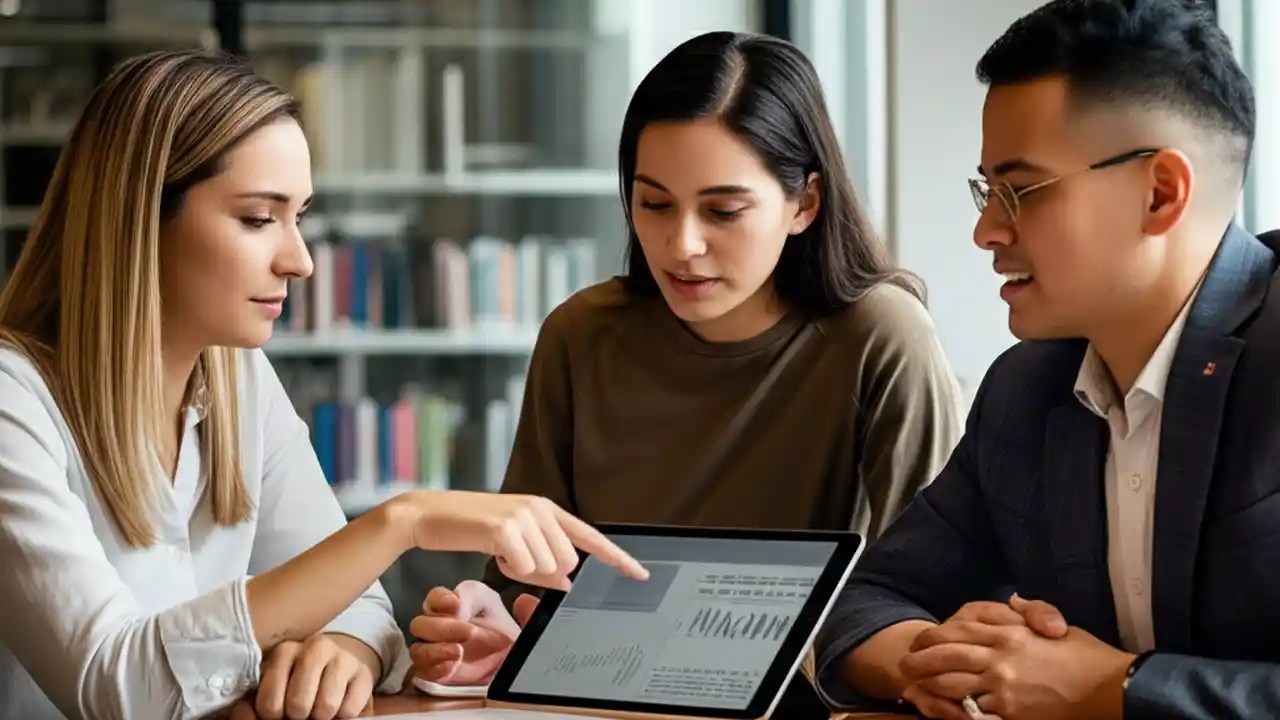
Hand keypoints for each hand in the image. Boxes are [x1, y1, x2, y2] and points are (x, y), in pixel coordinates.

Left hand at [239, 633, 378, 719]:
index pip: (269, 702)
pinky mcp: (364, 673)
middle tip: (300, 714)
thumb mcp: (271, 694)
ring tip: (318, 711)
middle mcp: (314, 647)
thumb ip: (251, 708)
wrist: (334, 674)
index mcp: (283, 653)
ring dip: (321, 717)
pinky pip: (349, 709)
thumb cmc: (295, 688)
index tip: (276, 712)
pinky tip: (337, 708)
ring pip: (326, 706)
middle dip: (298, 716)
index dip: (272, 716)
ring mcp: (342, 658)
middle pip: (298, 704)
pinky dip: (342, 717)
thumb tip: (246, 713)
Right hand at [400, 490, 648, 589]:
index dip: (616, 557)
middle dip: (543, 572)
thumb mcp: (513, 543)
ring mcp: (524, 515)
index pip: (589, 536)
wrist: (430, 515)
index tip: (639, 573)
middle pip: (566, 562)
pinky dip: (506, 568)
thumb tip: (568, 581)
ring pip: (546, 568)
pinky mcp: (506, 527)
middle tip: (511, 558)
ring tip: (497, 550)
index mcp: (545, 508)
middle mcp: (540, 508)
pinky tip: (490, 550)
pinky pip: (522, 568)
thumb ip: (544, 558)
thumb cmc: (471, 529)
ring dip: (520, 570)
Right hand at [409, 580, 540, 685]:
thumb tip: (523, 602)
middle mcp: (441, 627)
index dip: (441, 599)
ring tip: (458, 652)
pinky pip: (422, 671)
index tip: (455, 604)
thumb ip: (526, 612)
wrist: (511, 670)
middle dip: (443, 626)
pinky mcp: (435, 674)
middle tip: (468, 632)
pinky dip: (435, 668)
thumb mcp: (521, 623)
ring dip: (436, 649)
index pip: (435, 598)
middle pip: (421, 623)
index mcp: (457, 608)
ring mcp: (436, 652)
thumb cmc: (510, 642)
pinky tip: (451, 666)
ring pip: (418, 647)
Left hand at [900, 610, 1132, 719]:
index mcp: (1012, 633)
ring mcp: (1004, 685)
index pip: (963, 628)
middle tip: (906, 662)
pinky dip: (954, 710)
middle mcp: (1002, 656)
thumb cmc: (1089, 657)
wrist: (1112, 688)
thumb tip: (1013, 600)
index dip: (937, 634)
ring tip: (914, 685)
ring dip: (930, 684)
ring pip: (953, 682)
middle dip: (923, 658)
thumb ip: (1029, 613)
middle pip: (949, 653)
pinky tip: (941, 710)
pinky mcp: (1011, 712)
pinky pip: (974, 711)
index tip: (923, 638)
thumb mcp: (1056, 626)